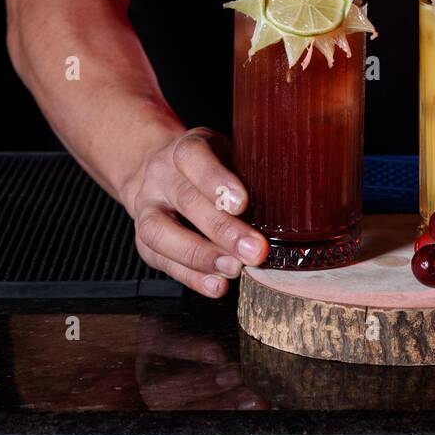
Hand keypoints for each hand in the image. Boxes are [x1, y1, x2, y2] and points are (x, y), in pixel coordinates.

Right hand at [123, 127, 269, 297]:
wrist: (159, 174)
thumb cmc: (210, 166)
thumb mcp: (230, 154)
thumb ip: (249, 171)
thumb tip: (290, 201)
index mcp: (184, 148)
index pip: (193, 156)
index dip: (215, 179)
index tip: (242, 202)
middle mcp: (161, 176)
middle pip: (185, 200)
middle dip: (222, 230)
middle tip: (255, 251)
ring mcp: (147, 207)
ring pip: (160, 232)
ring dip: (200, 256)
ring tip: (233, 270)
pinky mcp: (143, 240)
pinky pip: (161, 260)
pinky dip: (190, 277)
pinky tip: (217, 286)